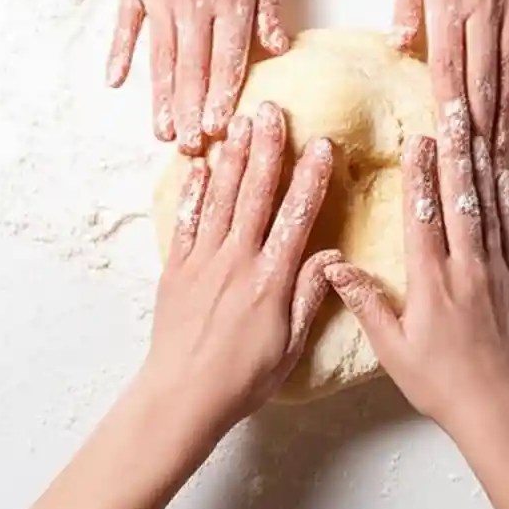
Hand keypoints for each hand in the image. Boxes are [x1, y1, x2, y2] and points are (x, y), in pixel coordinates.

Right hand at [107, 0, 288, 154]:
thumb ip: (269, 3)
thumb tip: (278, 48)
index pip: (228, 59)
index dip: (222, 98)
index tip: (218, 131)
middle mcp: (194, 3)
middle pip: (193, 68)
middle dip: (192, 111)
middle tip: (189, 150)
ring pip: (162, 55)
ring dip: (162, 96)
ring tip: (162, 132)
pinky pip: (126, 24)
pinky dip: (120, 53)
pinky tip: (116, 82)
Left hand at [145, 102, 337, 432]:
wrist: (182, 396)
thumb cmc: (244, 378)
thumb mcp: (292, 345)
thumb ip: (310, 295)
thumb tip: (331, 255)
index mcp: (270, 280)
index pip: (295, 217)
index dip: (309, 178)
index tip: (321, 146)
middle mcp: (236, 261)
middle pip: (254, 195)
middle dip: (266, 150)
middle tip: (272, 111)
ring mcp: (203, 262)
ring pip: (220, 199)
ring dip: (233, 159)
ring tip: (240, 123)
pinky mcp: (176, 270)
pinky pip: (186, 222)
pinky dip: (193, 191)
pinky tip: (201, 166)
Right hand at [325, 102, 508, 433]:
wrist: (496, 406)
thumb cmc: (439, 382)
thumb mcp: (392, 348)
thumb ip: (366, 303)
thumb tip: (333, 266)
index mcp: (432, 283)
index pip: (424, 217)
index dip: (421, 176)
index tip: (419, 140)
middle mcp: (466, 269)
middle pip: (460, 200)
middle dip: (456, 153)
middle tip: (455, 113)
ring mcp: (494, 272)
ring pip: (488, 208)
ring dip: (480, 166)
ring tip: (476, 128)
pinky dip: (506, 200)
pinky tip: (502, 175)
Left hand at [393, 0, 508, 157]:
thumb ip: (407, 0)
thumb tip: (401, 42)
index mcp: (448, 6)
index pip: (447, 73)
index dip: (449, 114)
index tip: (450, 146)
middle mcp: (483, 15)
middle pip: (481, 85)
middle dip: (479, 131)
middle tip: (479, 166)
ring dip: (507, 116)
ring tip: (504, 151)